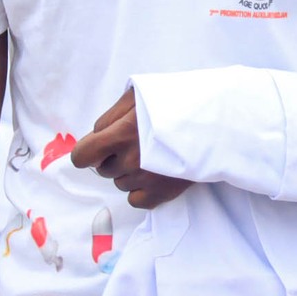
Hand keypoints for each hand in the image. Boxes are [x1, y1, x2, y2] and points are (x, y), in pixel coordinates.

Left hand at [70, 88, 192, 210]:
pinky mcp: (161, 194)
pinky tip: (154, 174)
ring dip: (128, 173)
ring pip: (119, 183)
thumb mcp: (138, 95)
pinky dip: (140, 190)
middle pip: (102, 169)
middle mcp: (130, 161)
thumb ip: (111, 116)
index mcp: (121, 135)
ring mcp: (145, 181)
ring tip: (150, 156)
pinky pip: (134, 199)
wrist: (214, 123)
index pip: (82, 156)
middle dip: (113, 158)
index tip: (98, 147)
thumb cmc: (175, 103)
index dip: (88, 152)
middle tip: (135, 144)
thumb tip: (95, 135)